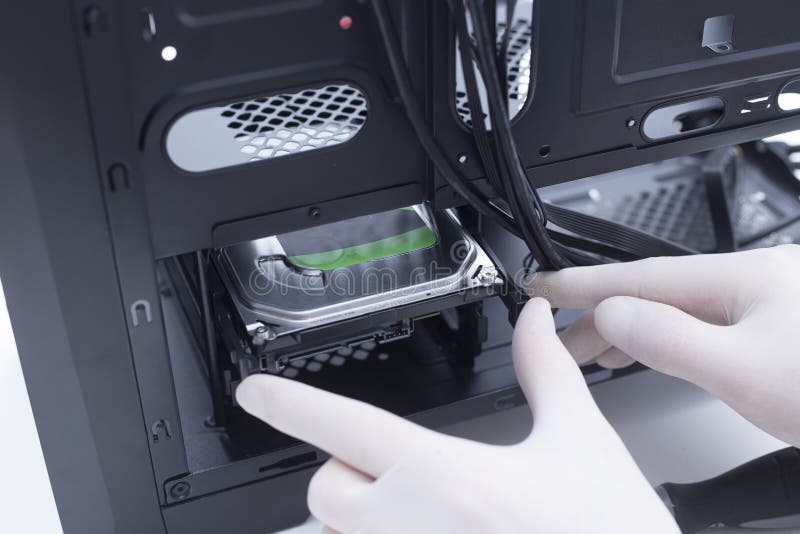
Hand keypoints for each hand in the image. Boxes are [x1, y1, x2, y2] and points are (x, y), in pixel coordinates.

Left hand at [236, 298, 677, 533]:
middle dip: (344, 472)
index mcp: (445, 478)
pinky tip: (440, 530)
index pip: (343, 427)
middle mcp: (412, 530)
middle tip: (393, 467)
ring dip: (365, 518)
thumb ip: (547, 373)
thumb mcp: (581, 444)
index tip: (256, 392)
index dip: (290, 403)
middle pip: (326, 491)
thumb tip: (534, 321)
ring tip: (429, 511)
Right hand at [527, 244, 799, 446]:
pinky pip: (703, 330)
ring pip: (678, 312)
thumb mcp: (746, 369)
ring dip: (629, 329)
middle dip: (597, 313)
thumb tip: (614, 315)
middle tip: (554, 333)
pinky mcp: (777, 336)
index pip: (639, 277)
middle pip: (654, 293)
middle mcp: (753, 286)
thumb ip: (671, 338)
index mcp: (740, 281)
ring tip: (592, 350)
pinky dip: (666, 342)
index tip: (542, 285)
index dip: (583, 283)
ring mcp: (767, 310)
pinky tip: (657, 354)